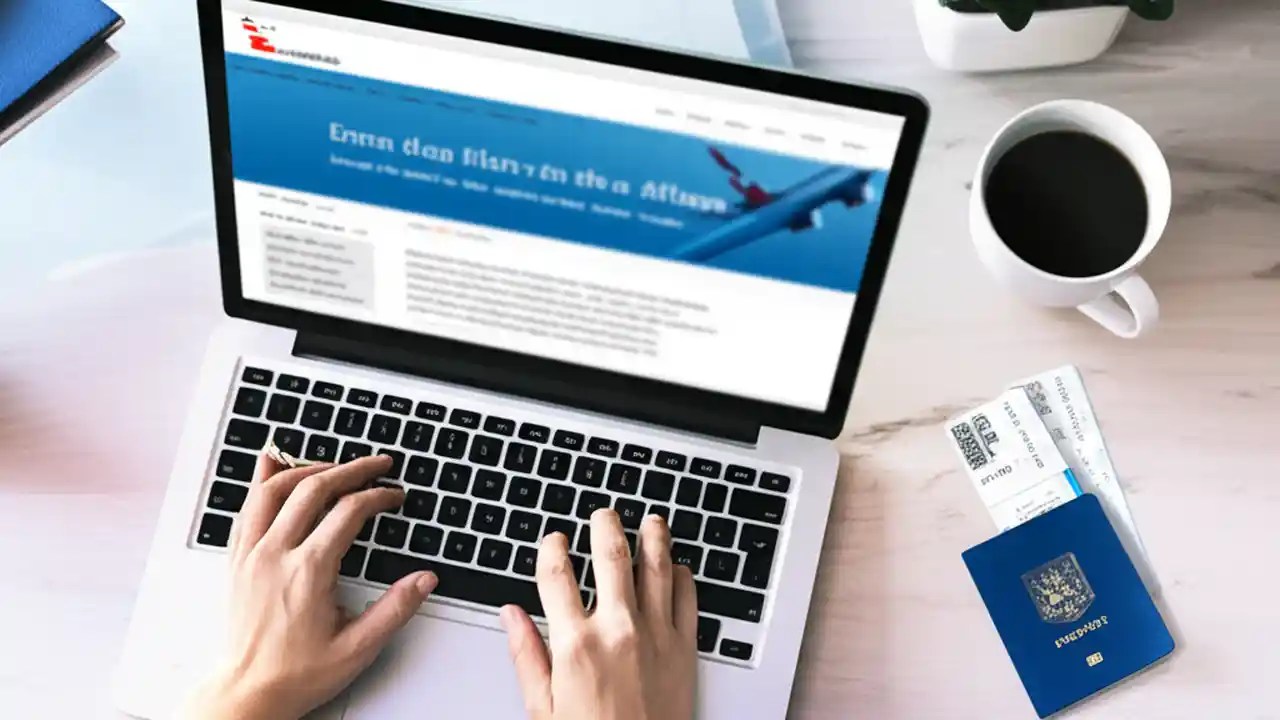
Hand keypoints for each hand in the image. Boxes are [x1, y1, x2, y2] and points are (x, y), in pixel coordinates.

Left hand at [184, 454, 437, 719]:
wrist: (249, 693)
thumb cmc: (297, 673)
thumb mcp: (358, 647)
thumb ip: (395, 609)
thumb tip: (424, 580)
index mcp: (307, 571)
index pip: (349, 511)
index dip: (378, 496)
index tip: (394, 496)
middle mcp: (275, 555)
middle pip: (313, 488)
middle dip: (351, 469)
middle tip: (375, 464)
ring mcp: (250, 554)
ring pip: (273, 490)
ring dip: (306, 468)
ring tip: (333, 465)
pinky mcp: (236, 560)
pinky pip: (246, 508)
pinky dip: (262, 484)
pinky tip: (272, 471)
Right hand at [501, 509, 697, 719]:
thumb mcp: (543, 708)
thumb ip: (527, 655)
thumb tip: (510, 616)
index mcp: (575, 644)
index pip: (558, 574)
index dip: (553, 548)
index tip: (555, 539)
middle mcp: (618, 631)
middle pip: (611, 556)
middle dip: (606, 525)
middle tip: (603, 513)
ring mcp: (656, 636)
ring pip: (656, 567)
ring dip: (653, 537)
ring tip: (651, 522)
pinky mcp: (685, 648)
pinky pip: (688, 597)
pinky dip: (682, 574)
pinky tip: (676, 566)